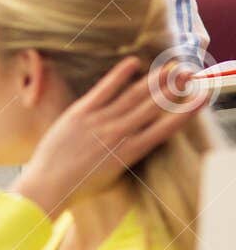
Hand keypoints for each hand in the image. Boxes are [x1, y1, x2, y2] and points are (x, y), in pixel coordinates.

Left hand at [12, 58, 208, 217]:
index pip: (165, 128)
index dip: (185, 112)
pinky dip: (119, 75)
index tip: (201, 98)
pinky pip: (103, 90)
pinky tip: (133, 62)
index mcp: (131, 153)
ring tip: (171, 67)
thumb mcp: (114, 175)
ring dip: (154, 80)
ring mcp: (99, 123)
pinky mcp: (79, 114)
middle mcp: (119, 135)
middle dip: (173, 89)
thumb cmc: (80, 186)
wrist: (47, 186)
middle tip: (189, 73)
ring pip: (133, 96)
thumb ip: (128, 155)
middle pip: (152, 106)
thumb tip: (142, 140)